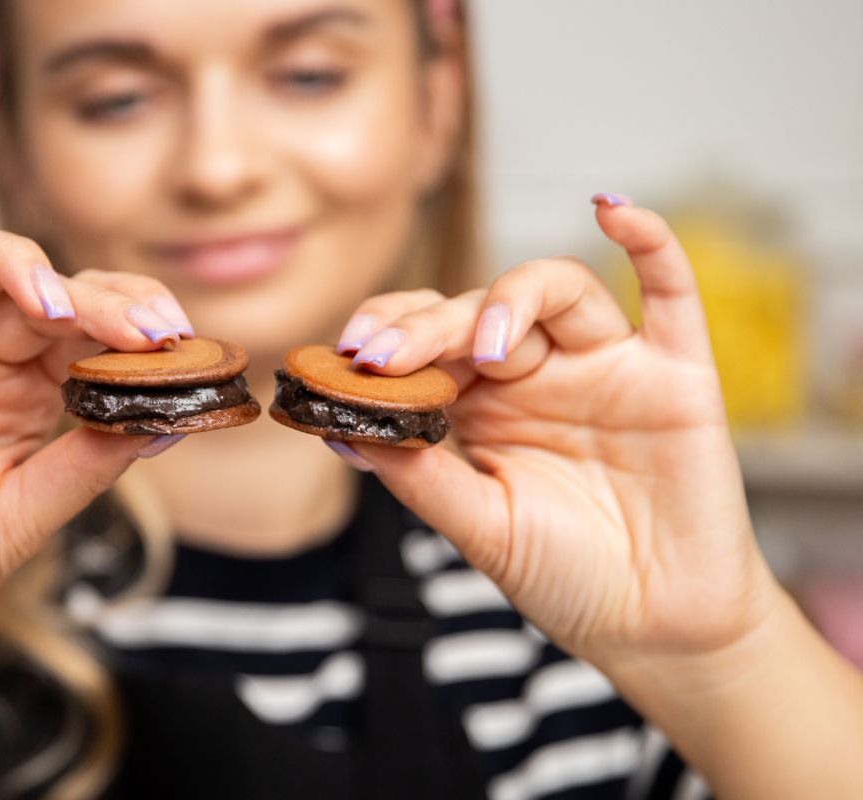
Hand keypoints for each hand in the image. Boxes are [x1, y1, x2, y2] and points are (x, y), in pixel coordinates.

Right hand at [0, 226, 193, 693]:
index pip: (83, 330)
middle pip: (36, 293)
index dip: (128, 320)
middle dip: (93, 299)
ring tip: (53, 303)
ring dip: (13, 265)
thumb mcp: (26, 515)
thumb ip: (90, 460)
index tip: (175, 337)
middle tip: (138, 324)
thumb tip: (171, 417)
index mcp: (23, 394)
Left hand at [336, 198, 779, 670]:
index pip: (430, 341)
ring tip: (480, 347)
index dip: (390, 335)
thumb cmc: (567, 578)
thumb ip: (418, 474)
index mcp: (486, 403)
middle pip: (481, 311)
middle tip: (383, 356)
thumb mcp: (479, 527)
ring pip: (559, 290)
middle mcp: (541, 372)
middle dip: (428, 326)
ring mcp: (608, 366)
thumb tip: (336, 429)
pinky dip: (651, 243)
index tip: (346, 356)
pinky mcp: (677, 374)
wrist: (656, 628)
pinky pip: (671, 293)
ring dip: (511, 300)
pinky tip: (612, 210)